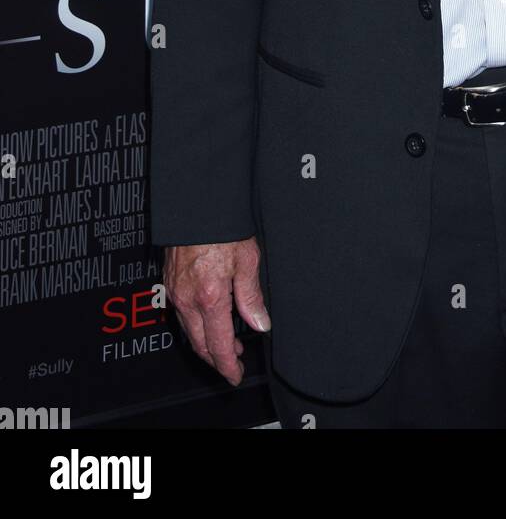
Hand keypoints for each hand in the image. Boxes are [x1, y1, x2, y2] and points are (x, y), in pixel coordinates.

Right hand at [163, 236, 269, 385]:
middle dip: (217, 358)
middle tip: (234, 362)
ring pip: (188, 331)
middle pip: (200, 344)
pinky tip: (207, 319)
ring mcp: (175, 292)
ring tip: (226, 342)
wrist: (196, 206)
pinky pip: (181, 315)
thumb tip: (260, 323)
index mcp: (210, 297)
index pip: (219, 345)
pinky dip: (195, 325)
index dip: (228, 365)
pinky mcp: (169, 283)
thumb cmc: (222, 227)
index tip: (235, 375)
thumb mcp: (247, 260)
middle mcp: (187, 300)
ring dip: (206, 342)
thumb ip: (251, 296)